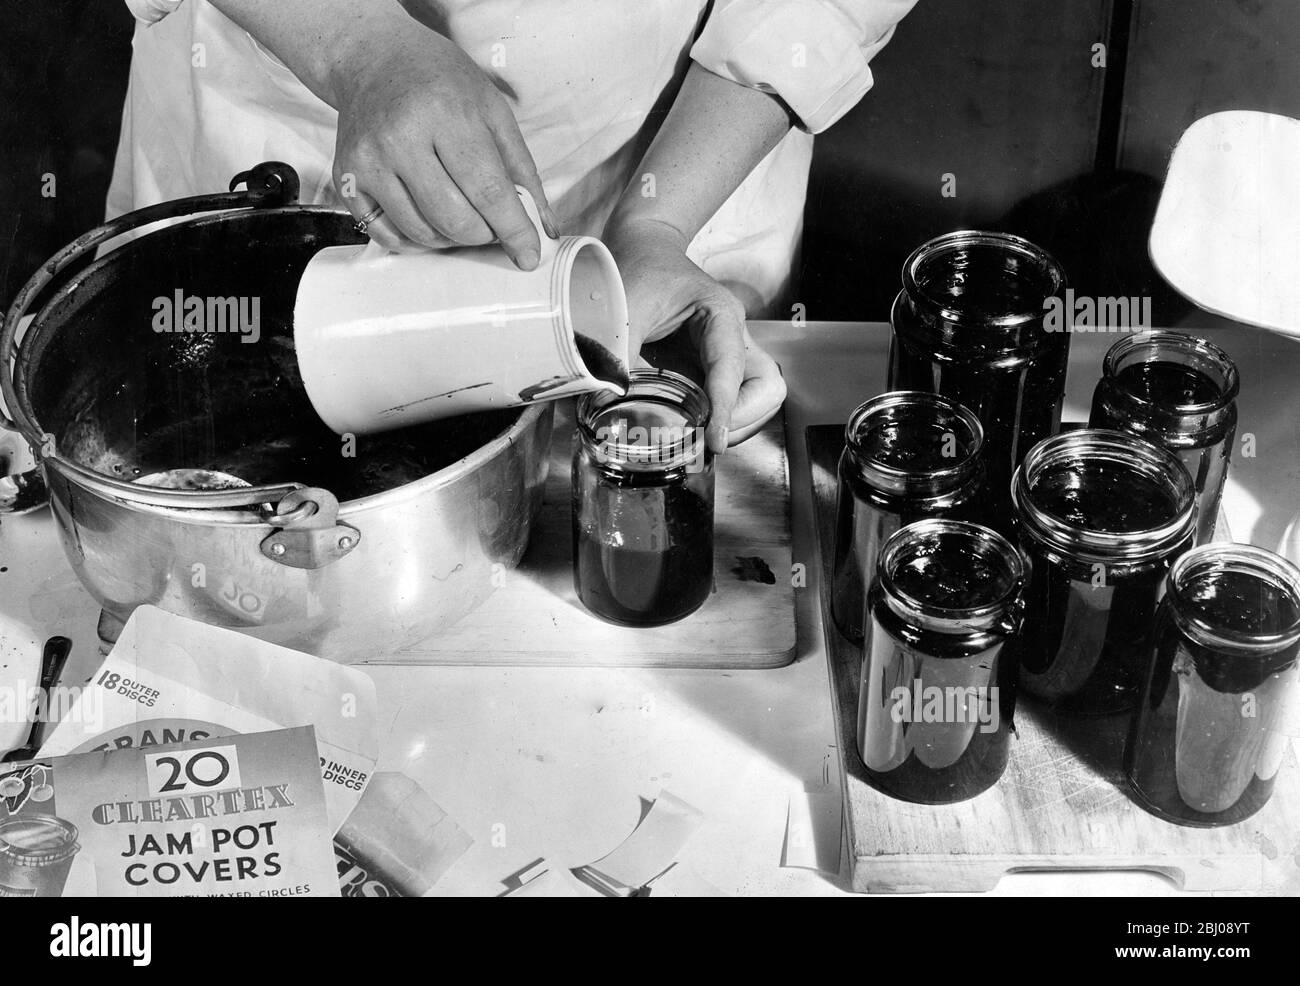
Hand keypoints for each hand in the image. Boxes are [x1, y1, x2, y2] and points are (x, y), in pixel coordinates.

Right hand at [328, 20, 558, 265]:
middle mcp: (401, 138)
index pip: (488, 191)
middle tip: (490, 223)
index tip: (529, 255)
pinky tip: (428, 219)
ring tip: (460, 213)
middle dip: (484, 235)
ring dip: (450, 239)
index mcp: (445, 114)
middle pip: (455, 220)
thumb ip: (522, 169)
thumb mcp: (493, 109)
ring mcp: (368, 160)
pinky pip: (386, 235)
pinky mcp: (346, 177)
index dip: (514, 230)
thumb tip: (543, 228)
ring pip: (421, 234)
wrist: (373, 59)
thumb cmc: (441, 82)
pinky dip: (415, 240)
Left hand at [606, 219, 786, 452]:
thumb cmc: (638, 266)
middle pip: (767, 388)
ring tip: (699, 436)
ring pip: (758, 397)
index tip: (713, 440)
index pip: (734, 370)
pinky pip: (731, 399)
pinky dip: (718, 418)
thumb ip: (615, 352)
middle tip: (708, 437)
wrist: (641, 246)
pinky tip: (691, 426)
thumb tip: (606, 399)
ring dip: (736, 422)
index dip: (726, 409)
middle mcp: (733, 335)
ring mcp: (726, 352)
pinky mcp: (711, 366)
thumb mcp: (623, 305)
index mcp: (720, 315)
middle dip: (743, 418)